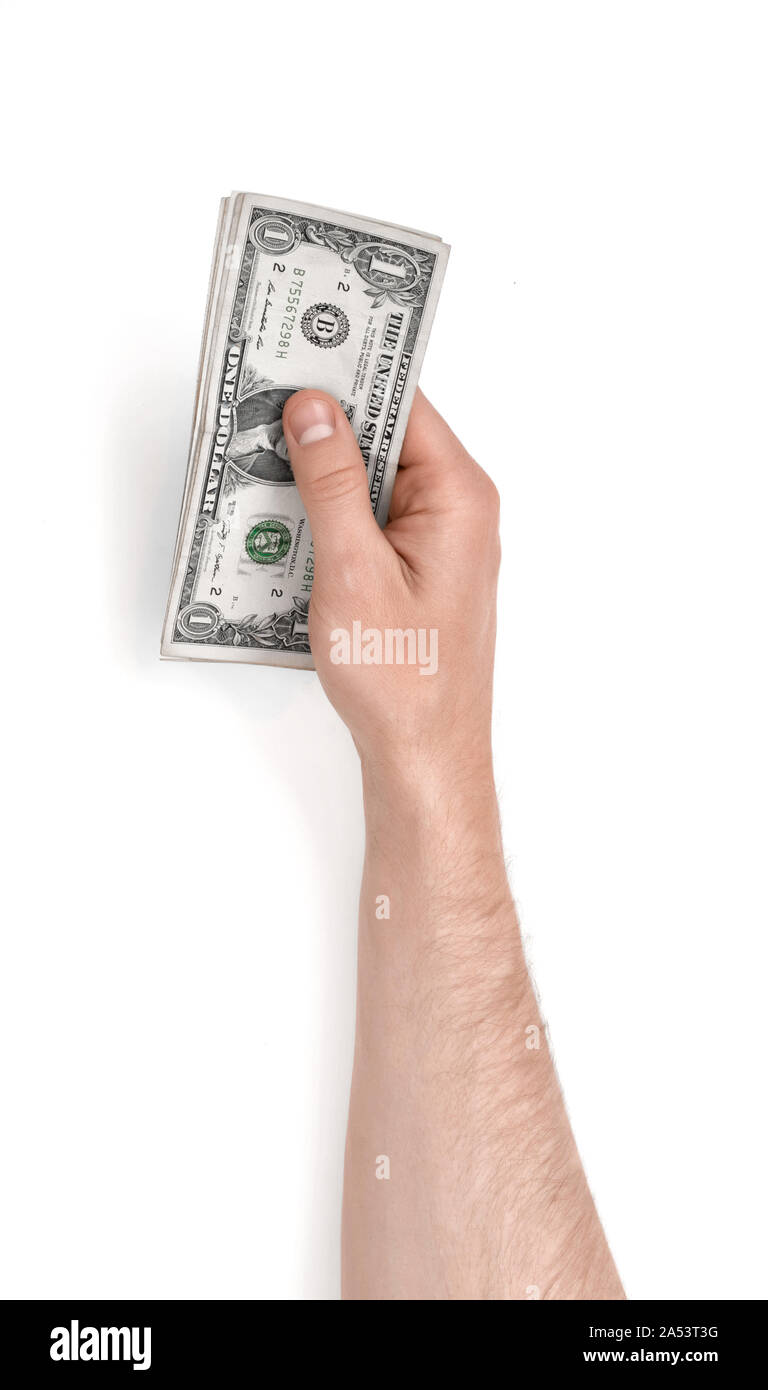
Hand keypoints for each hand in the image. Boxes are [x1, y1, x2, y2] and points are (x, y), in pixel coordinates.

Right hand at [282, 389, 500, 778]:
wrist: (425, 758)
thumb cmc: (403, 681)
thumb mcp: (354, 572)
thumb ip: (333, 483)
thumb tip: (313, 410)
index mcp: (458, 497)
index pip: (403, 404)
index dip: (348, 375)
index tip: (297, 351)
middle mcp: (457, 510)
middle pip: (386, 437)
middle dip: (324, 426)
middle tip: (260, 408)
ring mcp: (438, 541)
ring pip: (373, 481)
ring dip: (321, 477)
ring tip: (261, 467)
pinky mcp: (417, 569)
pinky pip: (370, 521)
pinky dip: (331, 518)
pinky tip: (287, 526)